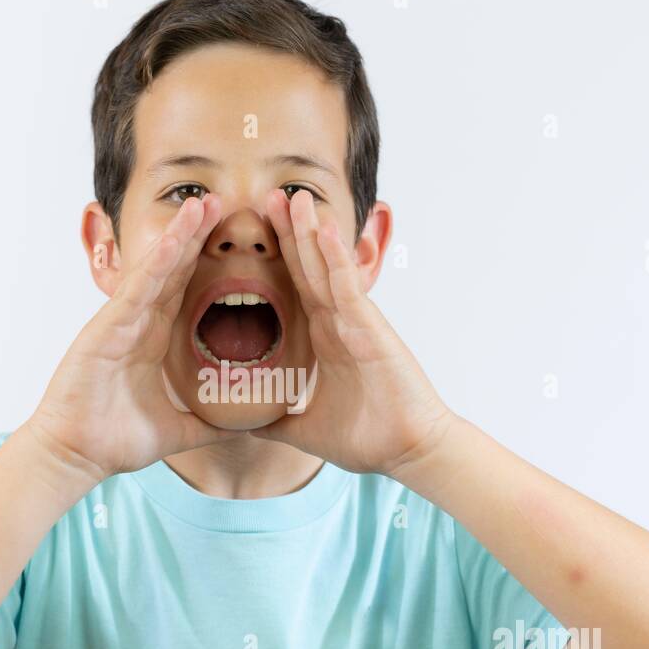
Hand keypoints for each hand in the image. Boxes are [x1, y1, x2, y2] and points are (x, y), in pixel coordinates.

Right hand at [25, 194, 239, 482]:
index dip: (206, 261)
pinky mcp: (107, 329)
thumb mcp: (179, 430)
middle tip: (221, 201)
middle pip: (173, 270)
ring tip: (201, 204)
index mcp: (154, 339)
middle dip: (195, 235)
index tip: (231, 236)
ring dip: (179, 236)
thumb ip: (209, 423)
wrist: (77, 455)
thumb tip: (246, 426)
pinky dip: (155, 264)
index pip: (186, 290)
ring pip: (156, 270)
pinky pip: (137, 290)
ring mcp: (121, 322)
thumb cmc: (116, 440)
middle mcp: (139, 323)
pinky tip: (174, 241)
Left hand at [252, 189, 454, 477]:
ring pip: (326, 267)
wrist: (408, 452)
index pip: (293, 289)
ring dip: (309, 230)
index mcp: (323, 339)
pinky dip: (335, 257)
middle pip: (308, 267)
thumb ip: (273, 420)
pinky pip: (347, 285)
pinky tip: (321, 229)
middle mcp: (338, 323)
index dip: (275, 260)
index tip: (251, 233)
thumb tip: (240, 423)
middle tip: (267, 196)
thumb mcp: (303, 429)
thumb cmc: (368, 439)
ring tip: (292, 195)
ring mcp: (355, 321)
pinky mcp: (370, 328)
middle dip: (288, 232)